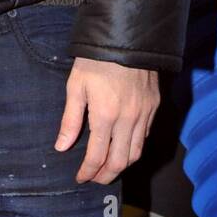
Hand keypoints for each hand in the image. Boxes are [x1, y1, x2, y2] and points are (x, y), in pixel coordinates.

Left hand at [55, 58, 159, 183]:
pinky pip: (145, 136)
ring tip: (107, 169)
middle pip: (120, 161)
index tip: (80, 177)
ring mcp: (144, 115)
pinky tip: (123, 146)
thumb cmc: (95, 60)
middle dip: (106, 175)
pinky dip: (134, 148)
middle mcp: (128, 120)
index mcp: (105, 116)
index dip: (87, 171)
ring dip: (122, 165)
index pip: (97, 156)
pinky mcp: (154, 107)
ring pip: (136, 153)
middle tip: (94, 179)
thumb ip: (70, 120)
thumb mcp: (75, 86)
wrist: (126, 38)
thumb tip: (61, 147)